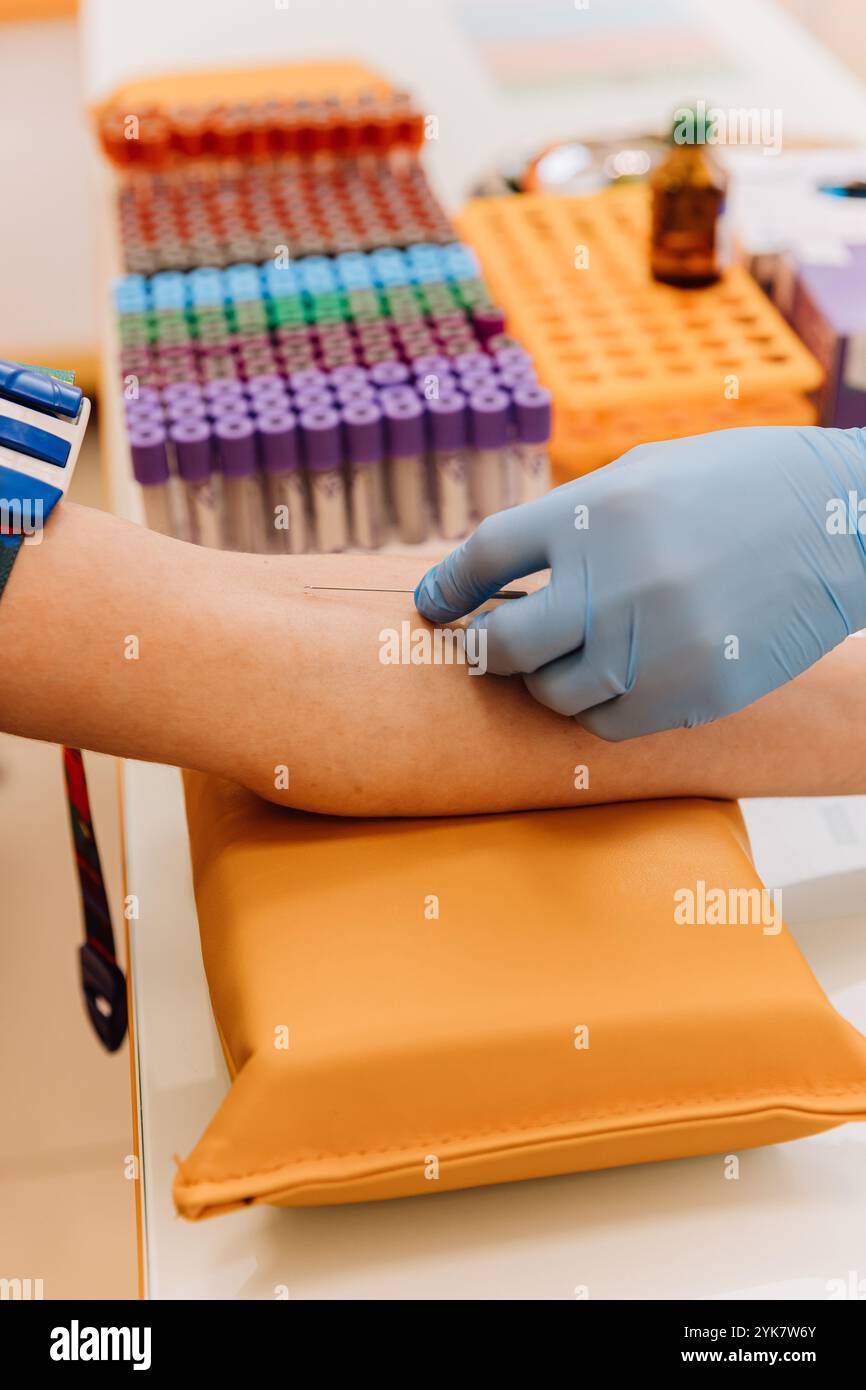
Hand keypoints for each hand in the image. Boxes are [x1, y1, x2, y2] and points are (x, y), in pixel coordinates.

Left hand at [414, 426, 865, 739]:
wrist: (842, 522)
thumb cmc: (737, 486)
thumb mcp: (643, 474)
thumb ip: (570, 520)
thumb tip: (502, 570)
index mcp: (594, 512)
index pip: (485, 556)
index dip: (448, 584)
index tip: (432, 602)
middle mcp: (614, 581)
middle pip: (502, 644)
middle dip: (485, 649)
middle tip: (489, 645)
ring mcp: (654, 646)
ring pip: (554, 695)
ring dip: (548, 681)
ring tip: (572, 655)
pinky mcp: (692, 694)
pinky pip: (609, 726)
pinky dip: (601, 709)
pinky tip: (621, 679)